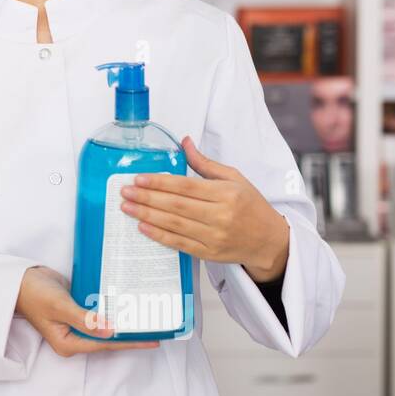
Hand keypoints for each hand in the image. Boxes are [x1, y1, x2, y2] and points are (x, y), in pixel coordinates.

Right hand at [14, 266, 159, 355]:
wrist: (20, 279)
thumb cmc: (35, 294)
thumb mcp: (60, 306)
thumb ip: (84, 319)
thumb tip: (110, 331)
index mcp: (69, 343)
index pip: (105, 344)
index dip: (128, 341)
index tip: (151, 339)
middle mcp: (75, 338)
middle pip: (107, 338)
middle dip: (129, 333)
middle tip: (155, 328)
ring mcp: (76, 325)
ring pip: (105, 326)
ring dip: (123, 322)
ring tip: (148, 318)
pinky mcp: (78, 313)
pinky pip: (99, 315)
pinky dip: (112, 310)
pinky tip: (129, 305)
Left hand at [117, 136, 289, 282]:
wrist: (269, 240)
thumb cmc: (251, 205)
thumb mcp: (234, 178)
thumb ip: (205, 163)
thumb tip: (184, 142)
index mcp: (226, 193)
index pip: (186, 186)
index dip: (160, 183)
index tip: (139, 179)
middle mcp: (221, 215)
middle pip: (176, 205)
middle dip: (147, 198)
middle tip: (125, 192)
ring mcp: (215, 236)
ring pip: (174, 225)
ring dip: (147, 216)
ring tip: (127, 208)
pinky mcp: (209, 253)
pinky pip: (179, 244)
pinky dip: (159, 236)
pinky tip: (143, 227)